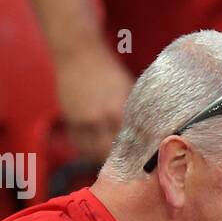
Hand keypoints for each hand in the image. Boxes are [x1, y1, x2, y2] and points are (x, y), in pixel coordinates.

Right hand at [56, 46, 133, 163]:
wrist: (79, 53)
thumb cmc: (110, 71)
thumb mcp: (129, 90)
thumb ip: (137, 112)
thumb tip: (152, 134)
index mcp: (120, 110)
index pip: (130, 144)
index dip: (135, 156)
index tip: (141, 164)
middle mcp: (101, 117)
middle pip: (110, 153)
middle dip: (118, 162)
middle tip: (126, 167)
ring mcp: (82, 119)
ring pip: (92, 152)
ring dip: (100, 158)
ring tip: (110, 162)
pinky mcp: (69, 119)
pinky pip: (78, 144)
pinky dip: (86, 150)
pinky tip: (93, 150)